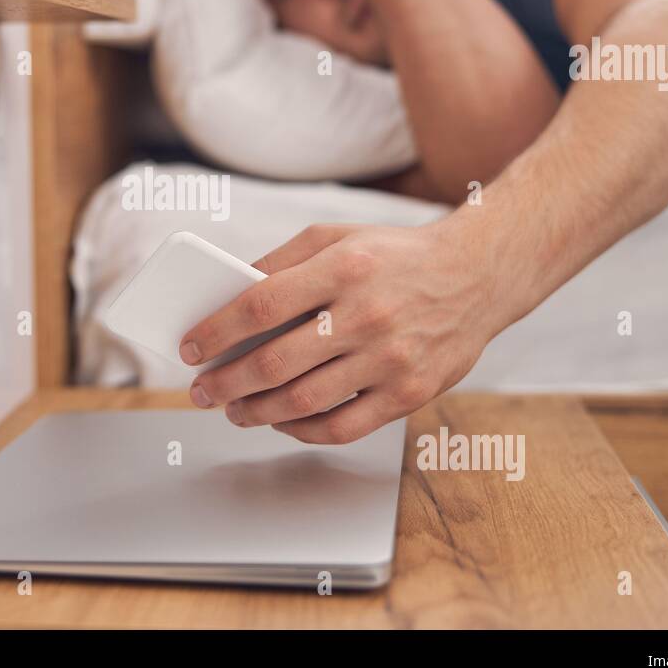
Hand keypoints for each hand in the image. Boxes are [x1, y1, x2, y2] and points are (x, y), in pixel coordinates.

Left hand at [179, 219, 512, 443]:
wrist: (477, 276)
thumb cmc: (395, 256)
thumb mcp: (336, 236)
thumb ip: (280, 261)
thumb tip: (226, 297)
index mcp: (344, 268)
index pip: (261, 305)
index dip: (216, 332)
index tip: (190, 348)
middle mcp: (368, 315)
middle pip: (275, 361)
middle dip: (225, 382)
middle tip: (200, 389)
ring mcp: (391, 359)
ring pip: (304, 402)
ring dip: (255, 412)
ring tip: (233, 409)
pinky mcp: (410, 394)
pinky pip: (343, 427)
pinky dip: (302, 431)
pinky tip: (280, 421)